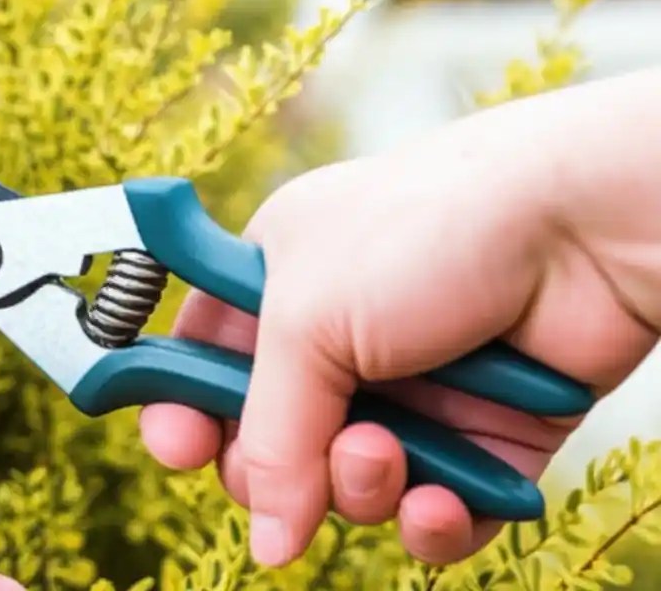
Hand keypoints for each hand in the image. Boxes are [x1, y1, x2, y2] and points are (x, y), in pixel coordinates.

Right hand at [139, 71, 660, 567]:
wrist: (584, 225)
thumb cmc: (427, 232)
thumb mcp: (306, 317)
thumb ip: (269, 432)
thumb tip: (265, 539)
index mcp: (273, 280)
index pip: (202, 359)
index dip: (181, 406)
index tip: (179, 447)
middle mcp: (337, 337)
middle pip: (269, 442)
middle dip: (277, 468)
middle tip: (295, 463)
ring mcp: (410, 388)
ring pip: (350, 486)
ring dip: (361, 487)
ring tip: (387, 453)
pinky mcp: (480, 436)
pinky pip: (432, 511)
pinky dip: (432, 520)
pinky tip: (439, 502)